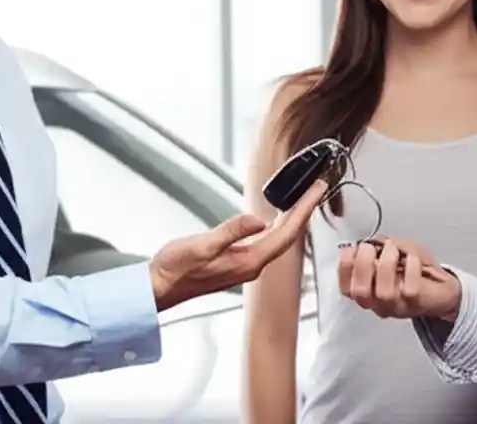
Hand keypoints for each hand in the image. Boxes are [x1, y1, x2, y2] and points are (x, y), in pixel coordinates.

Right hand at [150, 179, 326, 310]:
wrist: (158, 288)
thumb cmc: (176, 269)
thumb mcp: (203, 246)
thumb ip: (231, 232)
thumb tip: (259, 220)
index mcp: (249, 262)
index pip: (286, 234)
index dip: (303, 210)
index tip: (317, 190)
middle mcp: (251, 266)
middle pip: (286, 236)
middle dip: (303, 212)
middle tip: (317, 188)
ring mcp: (243, 265)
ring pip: (276, 239)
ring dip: (291, 218)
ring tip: (303, 199)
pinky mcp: (234, 262)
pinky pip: (263, 242)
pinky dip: (275, 226)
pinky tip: (276, 219)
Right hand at [338, 236, 460, 319]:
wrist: (441, 286)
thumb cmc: (412, 267)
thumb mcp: (391, 251)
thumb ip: (376, 247)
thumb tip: (367, 242)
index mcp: (366, 292)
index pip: (345, 287)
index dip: (345, 265)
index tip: (354, 247)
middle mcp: (376, 303)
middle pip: (360, 292)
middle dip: (362, 264)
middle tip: (371, 247)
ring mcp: (396, 307)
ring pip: (384, 293)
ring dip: (386, 264)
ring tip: (393, 249)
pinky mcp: (415, 305)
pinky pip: (409, 290)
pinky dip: (410, 269)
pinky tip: (412, 258)